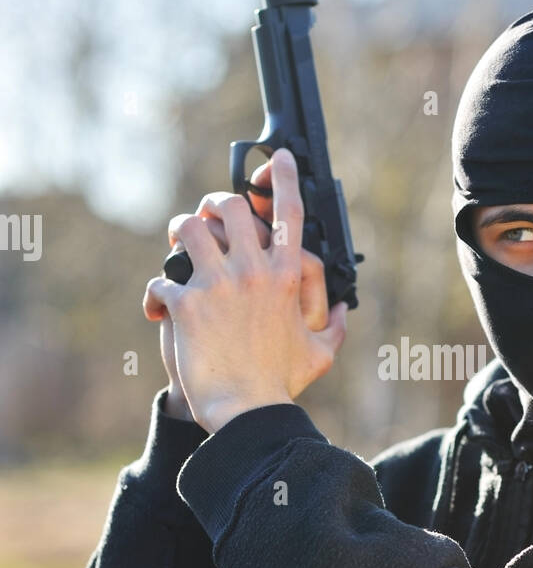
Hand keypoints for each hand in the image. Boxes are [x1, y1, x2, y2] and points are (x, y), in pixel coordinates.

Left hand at [143, 149, 347, 432]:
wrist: (246, 411)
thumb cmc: (282, 384)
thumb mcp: (320, 354)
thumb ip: (334, 326)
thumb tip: (342, 309)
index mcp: (287, 276)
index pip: (289, 213)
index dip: (284, 177)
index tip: (279, 157)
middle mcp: (253, 271)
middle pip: (230, 207)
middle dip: (214, 203)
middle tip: (207, 216)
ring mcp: (218, 284)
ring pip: (188, 229)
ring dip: (179, 233)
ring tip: (176, 246)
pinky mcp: (186, 304)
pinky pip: (161, 281)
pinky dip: (155, 295)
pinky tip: (157, 312)